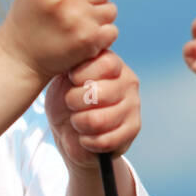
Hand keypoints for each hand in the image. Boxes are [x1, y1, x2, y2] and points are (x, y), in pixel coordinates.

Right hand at [0, 0, 117, 83]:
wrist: (20, 57)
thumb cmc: (33, 13)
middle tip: (72, 8)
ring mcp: (77, 19)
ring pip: (111, 8)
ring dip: (98, 17)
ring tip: (74, 24)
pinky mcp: (88, 40)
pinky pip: (112, 30)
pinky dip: (100, 36)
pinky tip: (80, 38)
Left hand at [44, 49, 139, 171]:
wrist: (69, 130)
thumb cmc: (64, 99)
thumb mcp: (61, 78)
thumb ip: (72, 64)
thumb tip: (79, 54)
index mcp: (112, 62)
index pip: (105, 65)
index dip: (80, 75)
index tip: (71, 80)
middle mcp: (127, 81)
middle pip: (99, 94)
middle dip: (74, 103)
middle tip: (71, 104)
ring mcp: (133, 105)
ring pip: (99, 120)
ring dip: (79, 124)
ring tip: (77, 121)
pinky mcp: (133, 129)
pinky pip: (105, 141)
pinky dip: (88, 142)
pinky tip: (85, 136)